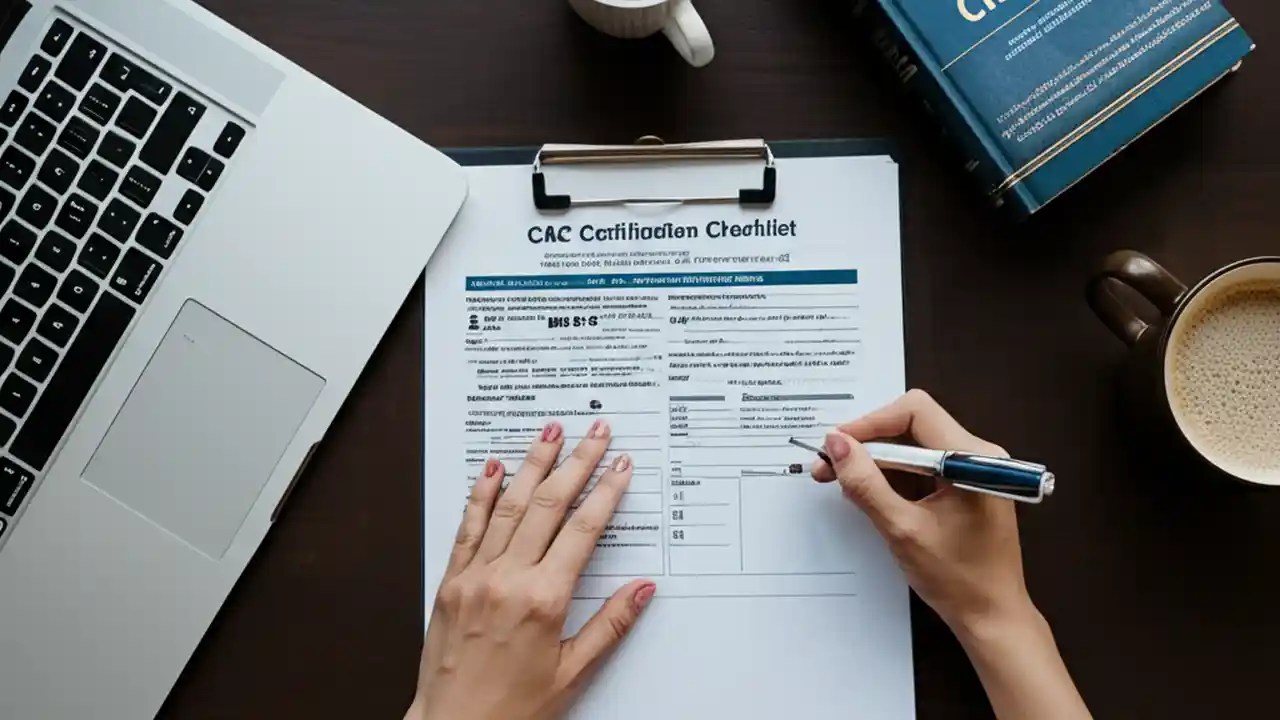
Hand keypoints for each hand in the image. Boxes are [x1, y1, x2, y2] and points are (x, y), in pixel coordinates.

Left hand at [407, 420, 656, 719]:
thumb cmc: (511, 709)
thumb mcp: (573, 672)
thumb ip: (609, 625)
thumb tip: (642, 589)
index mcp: (543, 600)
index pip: (583, 530)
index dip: (606, 492)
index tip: (620, 466)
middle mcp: (507, 579)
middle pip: (549, 505)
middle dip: (576, 462)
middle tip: (594, 432)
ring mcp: (475, 576)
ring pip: (508, 505)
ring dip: (532, 464)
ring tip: (550, 431)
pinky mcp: (451, 582)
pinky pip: (468, 527)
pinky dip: (481, 494)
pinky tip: (492, 468)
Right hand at [812, 390, 1031, 634]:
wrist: (992, 616)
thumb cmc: (959, 579)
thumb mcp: (903, 530)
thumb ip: (866, 484)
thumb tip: (837, 445)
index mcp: (971, 458)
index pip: (914, 412)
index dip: (870, 423)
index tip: (838, 445)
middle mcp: (976, 455)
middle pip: (911, 426)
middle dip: (867, 445)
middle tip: (829, 466)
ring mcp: (970, 470)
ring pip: (912, 447)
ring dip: (876, 463)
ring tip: (842, 482)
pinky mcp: (963, 486)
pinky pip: (921, 468)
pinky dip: (891, 477)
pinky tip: (868, 494)